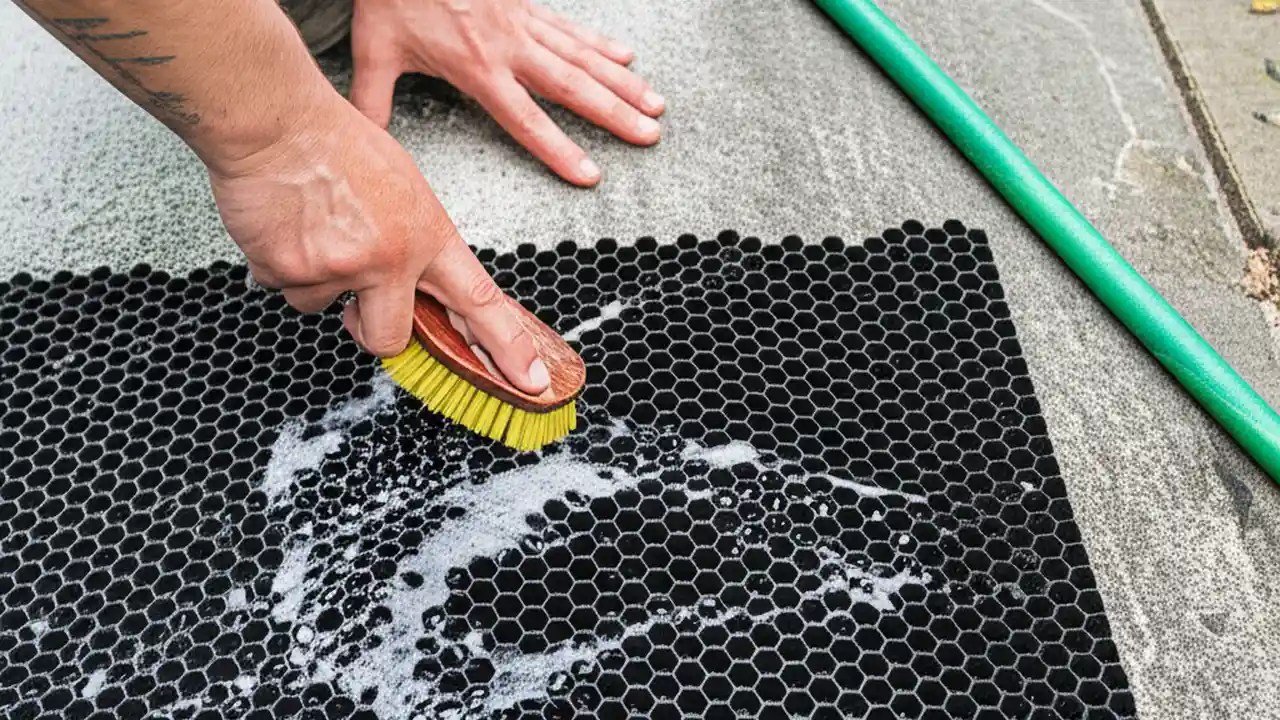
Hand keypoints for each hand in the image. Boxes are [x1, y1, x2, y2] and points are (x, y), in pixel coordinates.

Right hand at [207, 92, 550, 393]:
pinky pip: (283, 287)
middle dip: (371, 333)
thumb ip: (413, 241)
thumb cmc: (335, 143)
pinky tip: (283, 225)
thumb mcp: (402, 188)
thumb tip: (414, 280)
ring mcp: (341, 268)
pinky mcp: (290, 271)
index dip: (506, 347)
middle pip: (390, 340)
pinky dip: (278, 264)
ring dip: (315, 279)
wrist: (275, 121)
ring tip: (311, 228)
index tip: (530, 380)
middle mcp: (390, 258)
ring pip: (323, 306)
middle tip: (356, 308)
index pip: (480, 302)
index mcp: (427, 236)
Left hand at [348, 0, 664, 185]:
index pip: (525, 119)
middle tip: (650, 136)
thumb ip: (372, 102)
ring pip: (583, 57)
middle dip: (615, 115)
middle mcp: (509, 48)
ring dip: (622, 83)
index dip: (559, 149)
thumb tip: (363, 146)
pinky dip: (601, 43)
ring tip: (656, 106)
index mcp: (477, 68)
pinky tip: (627, 57)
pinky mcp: (526, 3)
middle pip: (572, 88)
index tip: (591, 173)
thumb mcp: (374, 51)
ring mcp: (523, 22)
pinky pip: (571, 28)